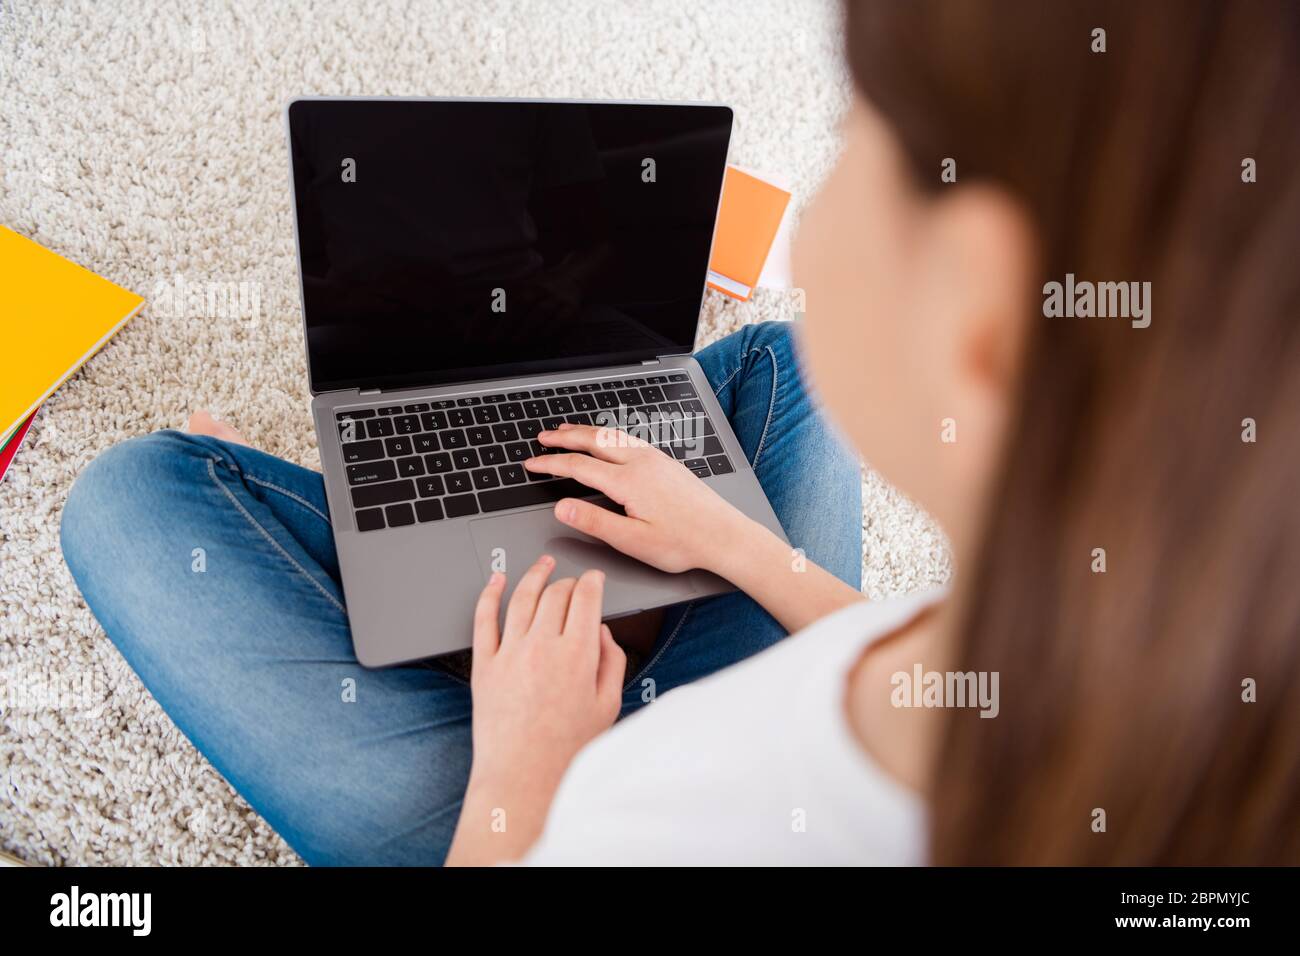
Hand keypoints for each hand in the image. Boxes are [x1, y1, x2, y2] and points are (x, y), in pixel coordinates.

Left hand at [468, 556, 625, 788]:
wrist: (522, 778)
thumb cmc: (566, 750)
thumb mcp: (608, 706)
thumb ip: (611, 663)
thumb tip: (603, 634)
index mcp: (577, 654)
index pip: (586, 598)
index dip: (592, 581)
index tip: (594, 578)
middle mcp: (542, 647)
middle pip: (555, 594)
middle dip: (568, 580)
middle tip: (572, 580)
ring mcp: (510, 653)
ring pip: (521, 597)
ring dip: (534, 575)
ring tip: (541, 566)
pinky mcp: (484, 665)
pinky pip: (484, 619)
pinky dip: (489, 594)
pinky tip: (495, 581)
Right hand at [526, 423, 752, 573]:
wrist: (725, 535)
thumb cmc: (683, 542)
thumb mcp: (632, 541)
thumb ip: (594, 522)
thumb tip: (562, 507)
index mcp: (628, 481)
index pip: (578, 466)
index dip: (551, 464)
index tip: (531, 463)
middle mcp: (641, 462)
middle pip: (593, 441)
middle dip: (564, 437)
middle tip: (542, 437)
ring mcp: (656, 459)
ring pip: (612, 436)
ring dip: (586, 432)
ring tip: (568, 431)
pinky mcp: (666, 462)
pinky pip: (628, 439)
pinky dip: (607, 435)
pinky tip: (608, 441)